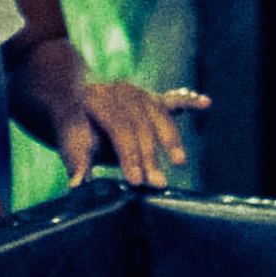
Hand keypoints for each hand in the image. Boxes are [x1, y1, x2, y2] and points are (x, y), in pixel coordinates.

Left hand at [55, 81, 209, 188]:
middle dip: (150, 156)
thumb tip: (78, 184)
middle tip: (157, 183)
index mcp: (98, 99)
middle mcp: (121, 92)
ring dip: (170, 140)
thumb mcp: (71, 145)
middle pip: (141, 125)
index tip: (137, 180)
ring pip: (158, 116)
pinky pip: (172, 100)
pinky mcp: (153, 100)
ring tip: (179, 162)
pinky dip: (188, 101)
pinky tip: (204, 103)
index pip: (119, 128)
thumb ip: (78, 162)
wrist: (77, 106)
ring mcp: (139, 93)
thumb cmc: (76, 131)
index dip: (129, 155)